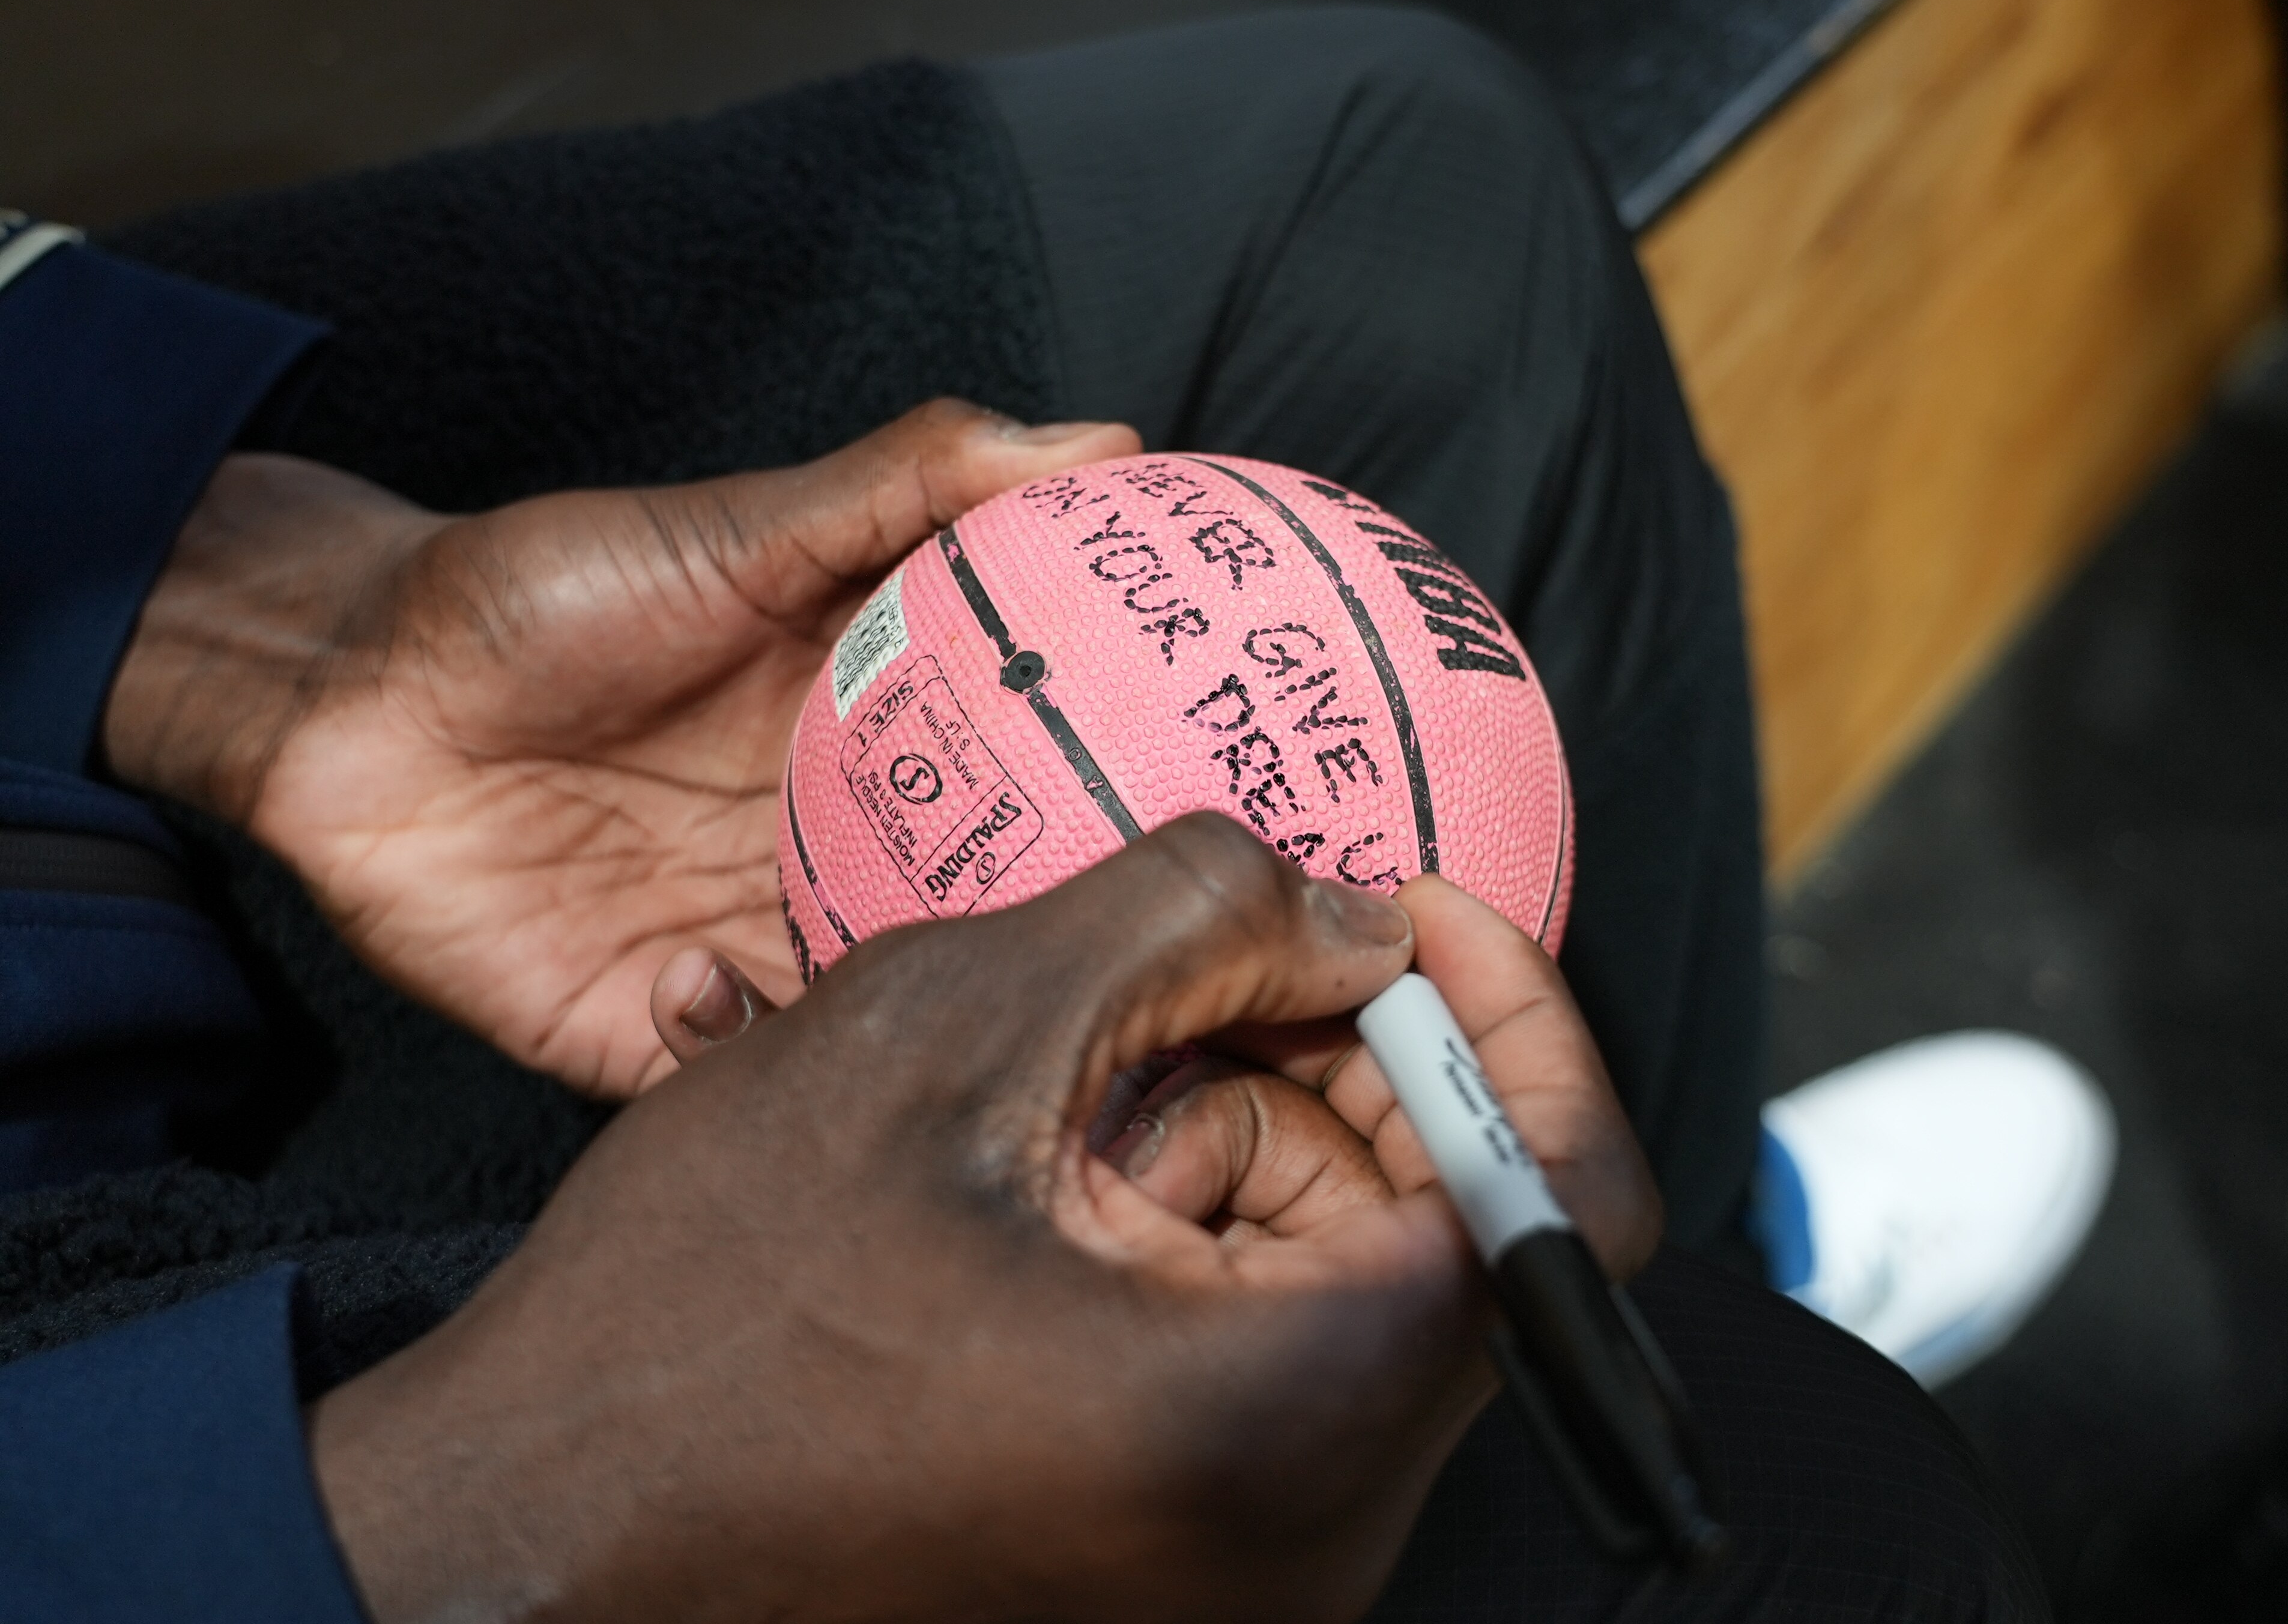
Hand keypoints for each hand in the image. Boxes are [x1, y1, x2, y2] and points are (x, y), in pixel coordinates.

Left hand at [103, 400, 1136, 1096]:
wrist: (348, 693)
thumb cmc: (545, 593)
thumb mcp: (739, 528)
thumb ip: (911, 486)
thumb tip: (1103, 442)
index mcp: (891, 761)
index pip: (1046, 815)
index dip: (1128, 836)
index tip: (1215, 846)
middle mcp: (842, 870)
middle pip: (984, 943)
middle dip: (1042, 969)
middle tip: (1090, 973)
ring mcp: (753, 958)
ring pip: (878, 1031)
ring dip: (896, 1028)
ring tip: (890, 989)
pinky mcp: (651, 1035)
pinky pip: (735, 1086)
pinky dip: (734, 1051)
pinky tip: (691, 980)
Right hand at [306, 816, 1660, 1622]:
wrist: (538, 1525)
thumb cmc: (701, 1307)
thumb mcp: (945, 1026)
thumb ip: (1195, 913)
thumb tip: (1359, 913)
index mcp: (1274, 1416)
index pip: (1564, 1214)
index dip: (1520, 1026)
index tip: (1419, 919)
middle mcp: (1303, 1532)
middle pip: (1463, 1242)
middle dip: (1355, 1068)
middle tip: (1220, 957)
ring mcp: (1245, 1559)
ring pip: (1360, 1286)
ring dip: (1259, 1137)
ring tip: (1077, 1081)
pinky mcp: (1179, 1543)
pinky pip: (1274, 1351)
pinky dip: (1205, 1224)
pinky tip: (1058, 1172)